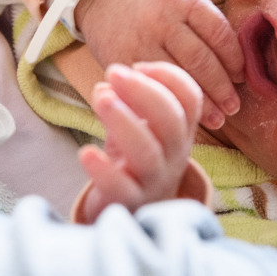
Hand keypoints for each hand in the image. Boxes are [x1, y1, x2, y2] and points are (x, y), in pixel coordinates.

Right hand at [75, 0, 243, 128]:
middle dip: (222, 88)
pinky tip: (184, 114)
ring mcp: (140, 42)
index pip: (219, 34)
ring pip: (178, 79)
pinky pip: (152, 88)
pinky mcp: (122, 61)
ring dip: (201, 103)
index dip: (235, 60)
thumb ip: (206, 23)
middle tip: (234, 106)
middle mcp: (162, 19)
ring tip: (217, 118)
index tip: (240, 76)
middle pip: (202, 61)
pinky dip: (171, 103)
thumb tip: (237, 67)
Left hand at [75, 63, 209, 221]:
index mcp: (180, 130)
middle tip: (114, 72)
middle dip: (143, 91)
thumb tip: (108, 83)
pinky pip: (121, 187)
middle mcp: (173, 155)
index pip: (190, 99)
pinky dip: (103, 170)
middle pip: (171, 121)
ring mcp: (154, 180)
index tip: (138, 65)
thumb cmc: (134, 159)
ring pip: (147, 153)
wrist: (131, 210)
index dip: (169, 77)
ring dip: (124, 121)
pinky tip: (86, 152)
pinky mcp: (129, 202)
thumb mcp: (137, 126)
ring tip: (100, 98)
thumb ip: (125, 101)